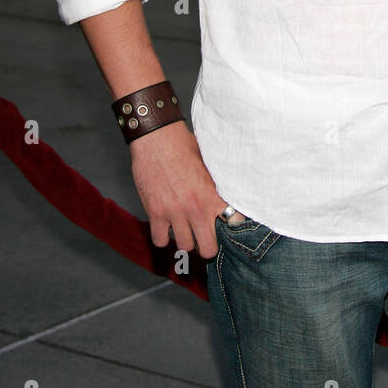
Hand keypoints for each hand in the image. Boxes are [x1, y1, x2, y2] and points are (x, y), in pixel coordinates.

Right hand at [129, 120, 227, 258]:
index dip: (231, 230)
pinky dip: (162, 237)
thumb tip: (230, 199)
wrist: (157, 138)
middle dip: (207, 246)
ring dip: (184, 240)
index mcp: (213, 195)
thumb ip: (217, 187)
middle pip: (208, 249)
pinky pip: (160, 241)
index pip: (232, 226)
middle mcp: (196, 208)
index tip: (227, 230)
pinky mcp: (155, 213)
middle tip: (204, 238)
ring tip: (184, 230)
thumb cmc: (183, 147)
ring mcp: (175, 213)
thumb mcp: (209, 165)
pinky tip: (165, 226)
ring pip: (184, 247)